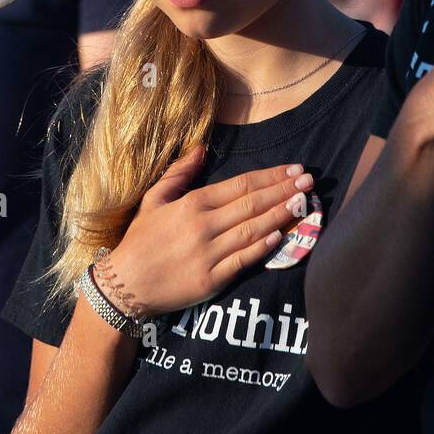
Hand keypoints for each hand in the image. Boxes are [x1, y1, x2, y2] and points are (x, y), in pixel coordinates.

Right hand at [101, 146, 315, 317]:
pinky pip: (244, 261)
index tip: (294, 170)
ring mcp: (208, 254)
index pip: (241, 185)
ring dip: (281, 216)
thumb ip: (178, 173)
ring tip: (304, 204)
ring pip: (253, 230)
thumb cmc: (140, 241)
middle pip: (252, 204)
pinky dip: (264, 247)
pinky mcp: (211, 281)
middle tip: (310, 181)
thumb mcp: (153, 200)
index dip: (270, 176)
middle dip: (284, 191)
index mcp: (192, 204)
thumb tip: (200, 147)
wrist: (124, 286)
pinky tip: (282, 236)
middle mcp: (203, 226)